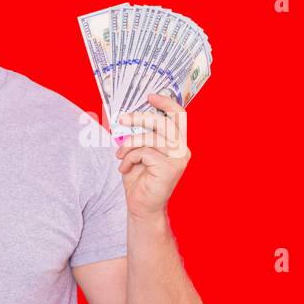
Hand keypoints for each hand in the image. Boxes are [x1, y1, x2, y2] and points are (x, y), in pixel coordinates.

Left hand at [114, 92, 190, 219]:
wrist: (141, 207)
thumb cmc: (139, 179)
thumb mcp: (138, 151)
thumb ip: (139, 134)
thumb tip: (128, 115)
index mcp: (177, 143)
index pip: (179, 116)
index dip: (166, 103)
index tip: (149, 96)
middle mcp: (182, 149)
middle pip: (164, 123)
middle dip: (140, 118)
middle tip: (122, 119)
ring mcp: (179, 159)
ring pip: (150, 138)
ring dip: (129, 145)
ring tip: (120, 156)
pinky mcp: (170, 168)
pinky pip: (143, 152)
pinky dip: (129, 158)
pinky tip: (124, 168)